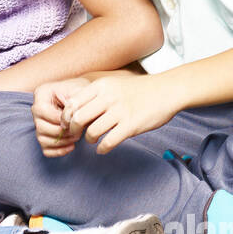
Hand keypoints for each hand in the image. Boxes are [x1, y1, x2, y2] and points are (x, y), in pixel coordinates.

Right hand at [31, 77, 91, 156]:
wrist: (83, 98)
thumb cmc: (81, 93)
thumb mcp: (79, 90)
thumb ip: (74, 102)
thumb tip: (70, 119)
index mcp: (42, 94)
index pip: (42, 110)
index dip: (59, 118)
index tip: (74, 120)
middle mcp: (36, 109)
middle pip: (40, 127)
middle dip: (61, 132)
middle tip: (77, 131)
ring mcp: (38, 124)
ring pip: (42, 140)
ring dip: (61, 142)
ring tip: (76, 137)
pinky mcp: (44, 137)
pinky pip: (46, 150)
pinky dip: (59, 151)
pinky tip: (72, 146)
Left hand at [62, 72, 183, 153]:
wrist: (167, 90)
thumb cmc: (139, 90)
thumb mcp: (114, 84)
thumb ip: (96, 94)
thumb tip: (74, 108)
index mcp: (101, 86)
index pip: (72, 103)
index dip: (65, 116)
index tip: (68, 123)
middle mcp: (108, 98)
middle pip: (78, 118)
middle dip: (73, 130)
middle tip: (76, 134)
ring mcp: (120, 112)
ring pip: (92, 132)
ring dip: (89, 140)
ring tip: (92, 140)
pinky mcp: (131, 126)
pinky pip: (109, 142)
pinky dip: (102, 149)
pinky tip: (103, 149)